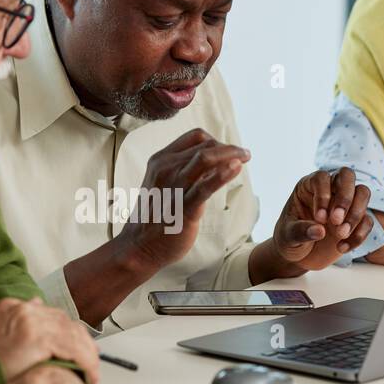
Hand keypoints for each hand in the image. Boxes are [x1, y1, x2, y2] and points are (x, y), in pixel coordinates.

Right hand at [0, 297, 99, 383]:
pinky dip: (85, 363)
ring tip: (90, 373)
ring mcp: (31, 321)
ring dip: (86, 355)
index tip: (73, 349)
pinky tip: (88, 377)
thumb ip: (9, 327)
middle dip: (80, 343)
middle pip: (65, 322)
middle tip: (88, 362)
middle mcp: (22, 308)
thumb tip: (35, 303)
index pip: (48, 315)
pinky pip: (74, 349)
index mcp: (9, 307)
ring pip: (73, 335)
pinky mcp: (39, 338)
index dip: (65, 334)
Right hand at [116, 128, 248, 271]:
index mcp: (161, 160)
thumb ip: (185, 170)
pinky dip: (224, 174)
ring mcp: (174, 186)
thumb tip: (214, 163)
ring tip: (245, 158)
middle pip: (205, 145)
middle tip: (243, 155)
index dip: (216, 141)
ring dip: (232, 154)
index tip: (228, 151)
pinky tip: (237, 169)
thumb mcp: (164, 184)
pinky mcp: (183, 207)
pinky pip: (205, 186)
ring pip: (206, 158)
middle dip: (229, 148)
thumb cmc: (154, 217)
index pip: (195, 137)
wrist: (138, 246)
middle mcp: (166, 168)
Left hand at [270, 168, 372, 271]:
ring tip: (341, 234)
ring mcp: (345, 204)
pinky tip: (342, 248)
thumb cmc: (289, 240)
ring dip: (355, 214)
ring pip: (363, 193)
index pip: (322, 178)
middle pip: (347, 176)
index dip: (323, 195)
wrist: (299, 257)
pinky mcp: (355, 220)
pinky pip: (367, 220)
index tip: (320, 218)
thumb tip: (320, 231)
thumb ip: (300, 232)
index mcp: (309, 186)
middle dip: (345, 198)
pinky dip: (358, 235)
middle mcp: (329, 189)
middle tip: (336, 221)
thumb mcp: (287, 236)